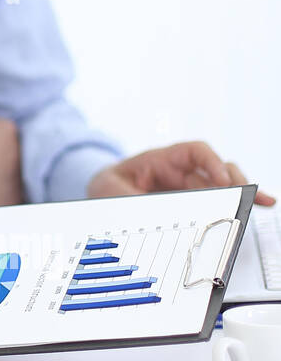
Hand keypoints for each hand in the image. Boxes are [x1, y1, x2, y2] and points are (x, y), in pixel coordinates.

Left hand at [87, 141, 274, 205]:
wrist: (102, 196)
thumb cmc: (108, 186)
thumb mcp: (109, 189)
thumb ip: (126, 198)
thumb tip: (144, 208)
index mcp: (162, 160)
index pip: (193, 152)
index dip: (210, 162)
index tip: (221, 179)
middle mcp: (181, 171)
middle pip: (215, 169)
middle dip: (233, 179)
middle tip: (245, 193)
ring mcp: (189, 187)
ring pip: (222, 184)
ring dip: (241, 191)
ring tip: (259, 201)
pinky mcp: (192, 203)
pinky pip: (218, 200)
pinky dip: (236, 203)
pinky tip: (256, 205)